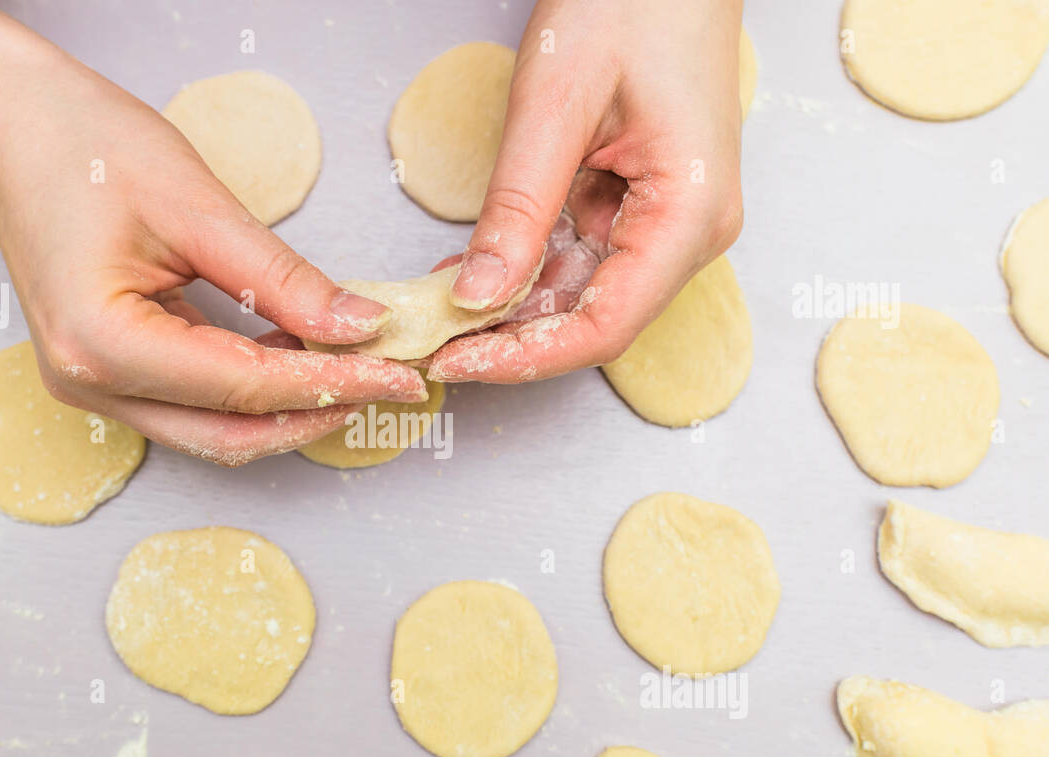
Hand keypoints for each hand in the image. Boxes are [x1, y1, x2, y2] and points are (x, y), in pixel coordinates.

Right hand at [0, 23, 425, 465]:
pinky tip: (301, 358)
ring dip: (288, 409)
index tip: (401, 372)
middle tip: (390, 382)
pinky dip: (253, 391)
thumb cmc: (83, 144)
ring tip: (356, 369)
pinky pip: (194, 404)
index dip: (334, 383)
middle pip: (230, 434)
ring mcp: (93, 386)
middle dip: (317, 413)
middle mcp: (89, 384)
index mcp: (100, 344)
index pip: (246, 386)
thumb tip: (359, 328)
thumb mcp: (197, 206)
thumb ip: (282, 281)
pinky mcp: (106, 373)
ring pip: (214, 431)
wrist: (7, 122)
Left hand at [428, 0, 744, 383]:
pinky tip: (468, 272)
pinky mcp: (641, 208)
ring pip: (578, 295)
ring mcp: (667, 223)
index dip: (525, 357)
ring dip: (507, 307)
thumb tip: (477, 295)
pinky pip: (577, 258)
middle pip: (591, 319)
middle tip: (427, 342)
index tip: (455, 361)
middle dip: (508, 338)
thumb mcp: (557, 102)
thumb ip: (518, 206)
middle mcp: (688, 233)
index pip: (604, 325)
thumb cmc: (633, 1)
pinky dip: (521, 269)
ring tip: (434, 311)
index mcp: (688, 214)